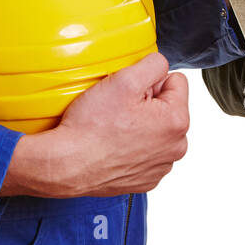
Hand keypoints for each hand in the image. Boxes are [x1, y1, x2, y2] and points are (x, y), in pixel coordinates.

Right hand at [1, 52, 188, 197]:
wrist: (67, 164)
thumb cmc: (92, 127)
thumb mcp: (125, 79)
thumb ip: (154, 64)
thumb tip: (162, 65)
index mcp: (177, 121)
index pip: (176, 81)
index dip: (150, 82)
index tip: (130, 94)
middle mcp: (176, 147)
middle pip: (167, 107)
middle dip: (147, 104)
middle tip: (119, 111)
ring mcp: (161, 167)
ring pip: (157, 130)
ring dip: (141, 126)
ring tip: (115, 129)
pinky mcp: (146, 180)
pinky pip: (145, 153)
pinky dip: (133, 147)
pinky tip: (114, 146)